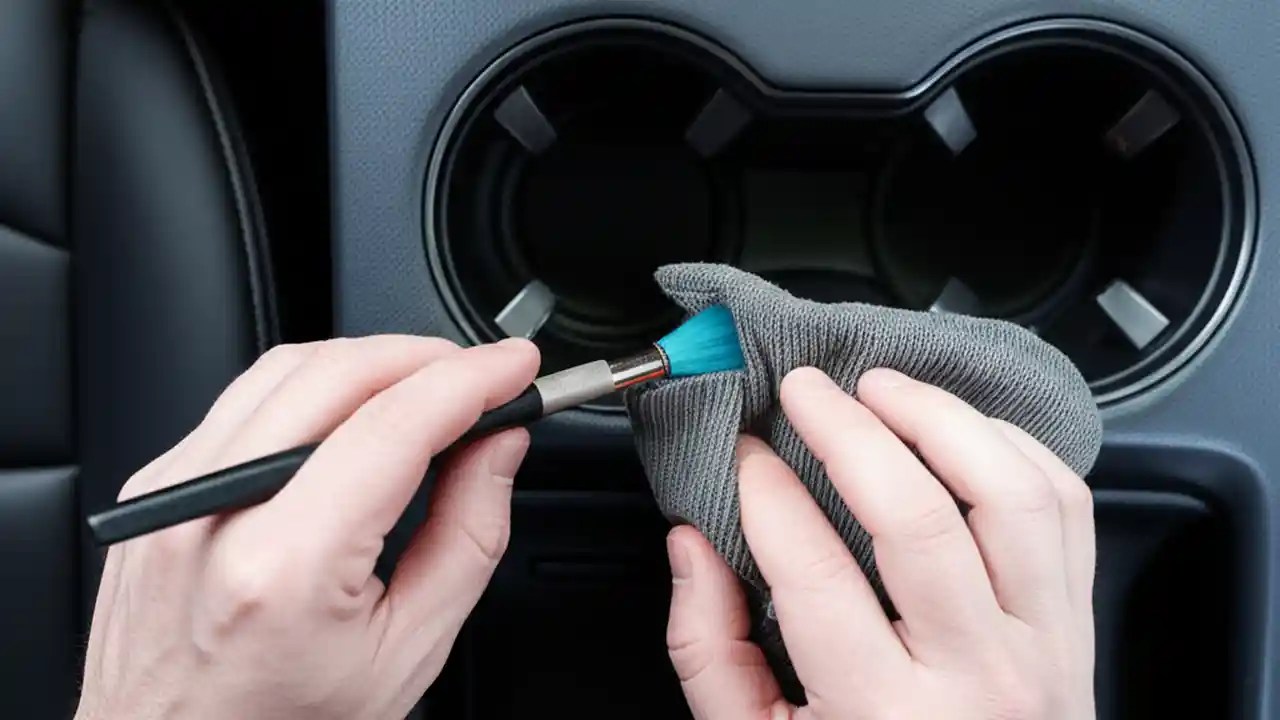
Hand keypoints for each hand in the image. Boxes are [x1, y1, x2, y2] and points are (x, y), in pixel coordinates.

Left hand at [76, 336, 539, 719]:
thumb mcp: (408, 651)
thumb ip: (468, 535)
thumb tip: (498, 447)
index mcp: (284, 567)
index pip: (395, 424)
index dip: (472, 379)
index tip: (516, 367)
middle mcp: (211, 514)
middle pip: (339, 372)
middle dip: (429, 356)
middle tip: (485, 378)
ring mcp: (173, 494)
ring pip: (289, 367)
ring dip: (374, 361)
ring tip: (430, 390)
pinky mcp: (157, 488)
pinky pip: (248, 399)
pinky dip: (318, 387)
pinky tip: (356, 414)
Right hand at [666, 367, 1095, 718]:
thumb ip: (711, 652)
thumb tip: (692, 547)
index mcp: (882, 715)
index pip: (815, 573)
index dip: (767, 493)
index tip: (742, 453)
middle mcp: (976, 678)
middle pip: (920, 518)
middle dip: (850, 430)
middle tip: (803, 391)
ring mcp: (1042, 645)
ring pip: (1010, 495)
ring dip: (942, 420)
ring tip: (883, 388)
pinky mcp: (1077, 623)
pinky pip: (1065, 506)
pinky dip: (1013, 448)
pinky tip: (959, 429)